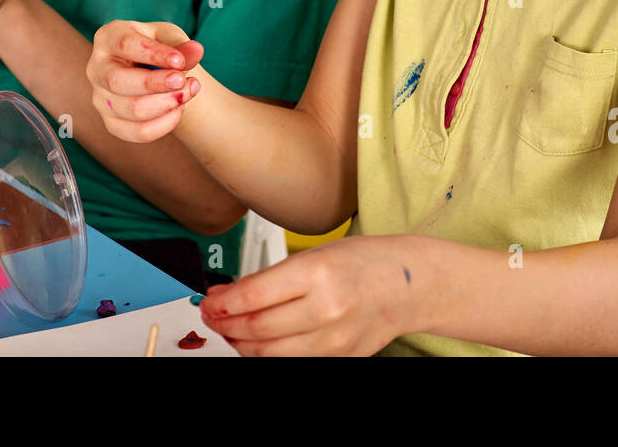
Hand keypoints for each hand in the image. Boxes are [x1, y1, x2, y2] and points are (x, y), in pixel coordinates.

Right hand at [88, 20, 204, 141]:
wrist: (155, 71)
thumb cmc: (158, 47)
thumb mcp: (169, 37)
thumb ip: (180, 44)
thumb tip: (196, 51)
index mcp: (108, 38)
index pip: (125, 45)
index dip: (154, 54)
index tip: (180, 61)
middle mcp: (97, 69)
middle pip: (118, 82)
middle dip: (156, 84)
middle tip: (184, 80)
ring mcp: (101, 99)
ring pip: (132, 110)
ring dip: (167, 103)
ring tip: (190, 90)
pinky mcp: (111, 123)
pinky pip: (138, 132)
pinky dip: (164, 123)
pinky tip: (179, 109)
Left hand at [199, 235, 418, 356]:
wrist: (409, 284)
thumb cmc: (365, 262)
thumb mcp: (316, 254)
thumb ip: (273, 277)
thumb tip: (230, 294)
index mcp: (317, 273)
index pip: (251, 297)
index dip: (220, 303)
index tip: (208, 301)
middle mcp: (326, 310)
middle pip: (256, 329)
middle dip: (224, 324)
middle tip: (212, 315)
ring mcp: (334, 341)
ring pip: (268, 353)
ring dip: (241, 343)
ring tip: (230, 330)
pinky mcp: (340, 360)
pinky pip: (292, 363)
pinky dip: (268, 354)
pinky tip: (259, 341)